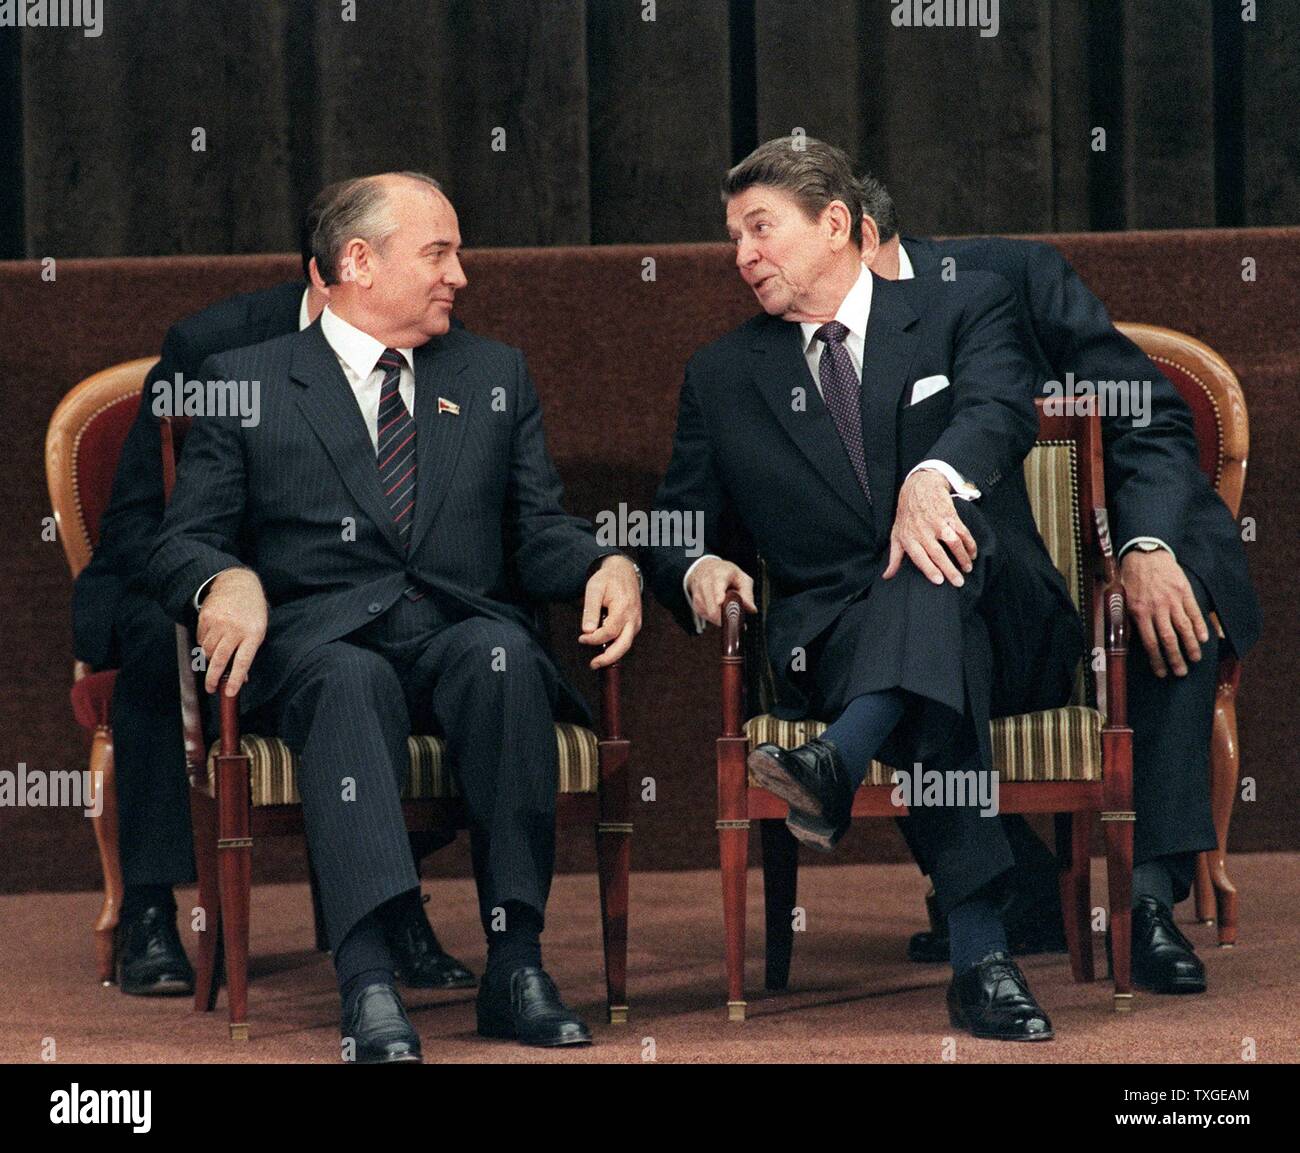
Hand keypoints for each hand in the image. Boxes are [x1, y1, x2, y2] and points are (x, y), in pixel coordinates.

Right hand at [196, 567, 267, 695]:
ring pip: (208, 651)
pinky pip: (201, 639)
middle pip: (220, 659)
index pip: (243, 661)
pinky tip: (212, 637)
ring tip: (215, 656)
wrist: (237, 585)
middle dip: (213, 678)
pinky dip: (205, 644)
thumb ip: (248, 652)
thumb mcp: (258, 631)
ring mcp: (219, 623)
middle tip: (210, 688)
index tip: (229, 692)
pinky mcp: (206, 618)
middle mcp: (235, 629)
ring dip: (210, 658)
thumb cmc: (251, 612)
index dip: (235, 679)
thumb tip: (240, 678)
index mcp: (253, 634)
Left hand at [578, 555, 642, 668]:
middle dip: (608, 658)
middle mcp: (633, 618)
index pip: (609, 632)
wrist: (624, 571)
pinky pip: (625, 640)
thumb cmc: (607, 579)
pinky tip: (603, 648)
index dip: (594, 639)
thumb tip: (586, 631)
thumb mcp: (594, 589)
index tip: (581, 638)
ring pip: (625, 645)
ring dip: (611, 654)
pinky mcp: (634, 625)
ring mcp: (635, 622)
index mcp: (623, 608)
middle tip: (593, 664)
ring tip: (596, 661)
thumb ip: (590, 610)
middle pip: (623, 645)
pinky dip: (615, 646)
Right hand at [685, 557, 756, 626]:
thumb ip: (747, 594)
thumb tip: (751, 609)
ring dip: (722, 616)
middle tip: (736, 618)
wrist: (704, 569)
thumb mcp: (741, 578)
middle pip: (712, 606)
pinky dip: (716, 617)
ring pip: (710, 615)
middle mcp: (705, 584)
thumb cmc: (725, 573)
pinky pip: (707, 617)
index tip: (720, 601)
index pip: (717, 585)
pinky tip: (720, 609)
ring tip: (726, 605)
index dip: (718, 594)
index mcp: (719, 574)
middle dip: (726, 616)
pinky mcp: (696, 604)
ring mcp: (698, 594)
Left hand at [882, 469, 976, 585]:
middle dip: (949, 569)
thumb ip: (894, 557)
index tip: (939, 581)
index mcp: (908, 538)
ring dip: (963, 556)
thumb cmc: (906, 515)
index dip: (929, 569)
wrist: (919, 487)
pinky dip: (970, 543)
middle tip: (958, 582)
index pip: (919, 557)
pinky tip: (972, 553)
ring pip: (953, 542)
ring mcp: (937, 522)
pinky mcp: (949, 515)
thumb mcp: (896, 535)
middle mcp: (923, 531)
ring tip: (967, 568)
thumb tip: (886, 576)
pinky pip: (962, 531)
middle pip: (938, 553)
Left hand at [1120, 549, 1208, 676]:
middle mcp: (1157, 608)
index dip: (1157, 660)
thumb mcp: (1122, 599)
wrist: (1145, 553)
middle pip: (1169, 639)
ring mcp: (1172, 600)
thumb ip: (1128, 618)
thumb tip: (1132, 640)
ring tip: (1195, 659)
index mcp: (1139, 612)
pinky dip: (1201, 627)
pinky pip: (1194, 612)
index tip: (1162, 673)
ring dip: (1191, 646)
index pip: (1150, 643)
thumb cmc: (1132, 578)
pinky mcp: (1185, 592)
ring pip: (1184, 628)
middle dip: (1176, 659)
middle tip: (1181, 672)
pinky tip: (1205, 639)